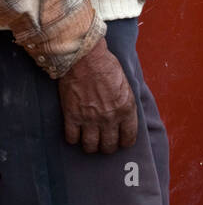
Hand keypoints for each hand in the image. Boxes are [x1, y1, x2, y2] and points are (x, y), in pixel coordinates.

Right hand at [57, 38, 138, 154]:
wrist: (85, 57)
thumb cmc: (107, 65)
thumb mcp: (126, 85)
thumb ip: (126, 103)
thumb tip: (126, 116)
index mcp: (126, 109)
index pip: (129, 138)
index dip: (125, 142)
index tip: (121, 142)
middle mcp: (109, 117)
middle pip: (109, 145)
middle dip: (107, 147)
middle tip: (104, 143)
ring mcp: (89, 118)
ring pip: (90, 146)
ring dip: (90, 146)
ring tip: (89, 142)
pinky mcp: (72, 116)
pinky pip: (72, 138)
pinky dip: (73, 139)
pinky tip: (75, 133)